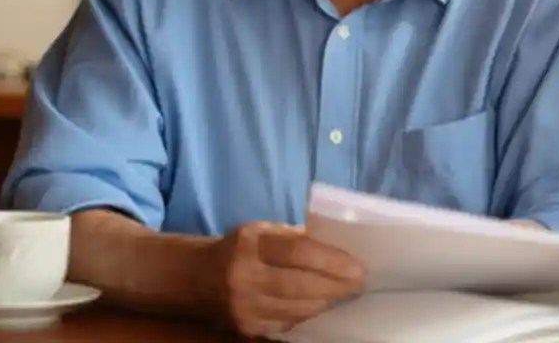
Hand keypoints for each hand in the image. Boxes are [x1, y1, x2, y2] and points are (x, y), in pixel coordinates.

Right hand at [204, 221, 363, 337]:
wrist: (198, 278)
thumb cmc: (241, 248)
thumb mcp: (263, 230)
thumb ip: (297, 236)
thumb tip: (340, 245)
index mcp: (251, 244)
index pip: (297, 252)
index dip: (331, 261)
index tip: (357, 267)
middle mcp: (245, 277)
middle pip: (300, 285)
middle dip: (336, 286)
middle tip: (360, 283)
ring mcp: (245, 307)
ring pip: (297, 309)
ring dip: (327, 302)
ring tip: (347, 293)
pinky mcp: (247, 328)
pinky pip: (287, 324)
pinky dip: (309, 314)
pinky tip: (324, 306)